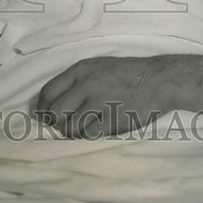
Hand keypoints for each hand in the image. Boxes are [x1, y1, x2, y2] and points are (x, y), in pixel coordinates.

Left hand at [37, 56, 171, 137]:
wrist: (159, 80)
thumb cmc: (127, 73)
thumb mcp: (97, 66)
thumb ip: (75, 80)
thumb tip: (52, 100)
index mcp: (81, 69)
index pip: (48, 91)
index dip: (42, 107)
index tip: (44, 116)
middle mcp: (87, 84)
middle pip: (55, 111)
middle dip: (55, 123)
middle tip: (62, 126)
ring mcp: (100, 102)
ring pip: (69, 126)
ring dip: (72, 132)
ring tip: (81, 129)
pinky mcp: (113, 119)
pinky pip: (89, 135)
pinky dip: (88, 136)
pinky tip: (96, 131)